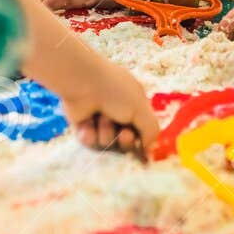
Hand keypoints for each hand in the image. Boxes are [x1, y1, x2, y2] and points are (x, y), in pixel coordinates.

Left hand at [37, 43, 157, 155]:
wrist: (83, 83)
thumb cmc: (116, 92)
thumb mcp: (142, 110)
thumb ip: (151, 131)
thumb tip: (148, 150)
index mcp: (134, 107)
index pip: (141, 133)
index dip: (140, 142)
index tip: (139, 143)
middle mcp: (117, 114)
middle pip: (124, 144)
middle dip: (125, 141)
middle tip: (122, 133)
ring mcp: (99, 121)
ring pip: (106, 143)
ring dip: (106, 133)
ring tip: (101, 117)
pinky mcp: (82, 127)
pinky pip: (89, 143)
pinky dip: (89, 135)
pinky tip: (87, 125)